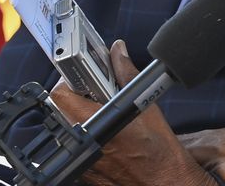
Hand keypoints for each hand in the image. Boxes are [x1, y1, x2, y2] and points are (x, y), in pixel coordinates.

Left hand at [50, 40, 213, 185]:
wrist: (163, 180)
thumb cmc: (159, 149)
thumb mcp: (144, 105)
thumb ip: (127, 75)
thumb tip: (118, 52)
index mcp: (93, 124)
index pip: (61, 94)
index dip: (70, 78)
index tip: (84, 73)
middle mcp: (82, 143)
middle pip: (61, 108)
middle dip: (76, 94)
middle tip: (97, 90)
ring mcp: (80, 159)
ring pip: (67, 125)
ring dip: (81, 112)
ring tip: (104, 110)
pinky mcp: (83, 169)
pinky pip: (75, 143)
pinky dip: (86, 131)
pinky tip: (107, 131)